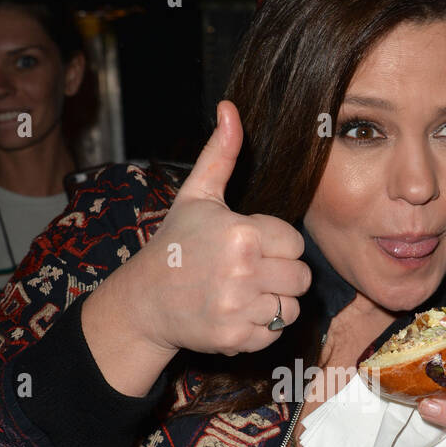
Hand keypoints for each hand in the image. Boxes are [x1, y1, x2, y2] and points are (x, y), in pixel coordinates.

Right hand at [110, 100, 311, 357]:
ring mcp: (239, 308)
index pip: (295, 243)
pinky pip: (274, 334)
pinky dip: (261, 328)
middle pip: (300, 277)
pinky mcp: (235, 338)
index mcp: (241, 233)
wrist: (144, 300)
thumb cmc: (174, 244)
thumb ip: (221, 154)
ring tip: (246, 293)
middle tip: (250, 271)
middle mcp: (243, 272)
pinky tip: (237, 313)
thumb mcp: (196, 195)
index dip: (277, 244)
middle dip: (281, 274)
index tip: (251, 246)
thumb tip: (230, 108)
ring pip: (291, 308)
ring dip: (275, 303)